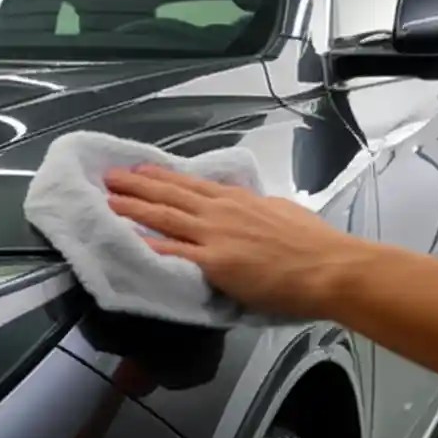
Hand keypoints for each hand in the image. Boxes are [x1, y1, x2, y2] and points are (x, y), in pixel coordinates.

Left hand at [104, 165, 376, 318]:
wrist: (330, 268)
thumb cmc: (314, 245)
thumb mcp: (281, 213)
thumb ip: (256, 210)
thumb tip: (248, 208)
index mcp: (237, 199)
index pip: (190, 183)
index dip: (161, 176)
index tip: (140, 169)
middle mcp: (220, 211)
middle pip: (169, 193)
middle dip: (136, 184)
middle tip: (109, 177)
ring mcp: (215, 235)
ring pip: (164, 216)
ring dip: (133, 207)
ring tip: (107, 200)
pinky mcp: (215, 262)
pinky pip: (173, 252)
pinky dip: (148, 245)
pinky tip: (127, 241)